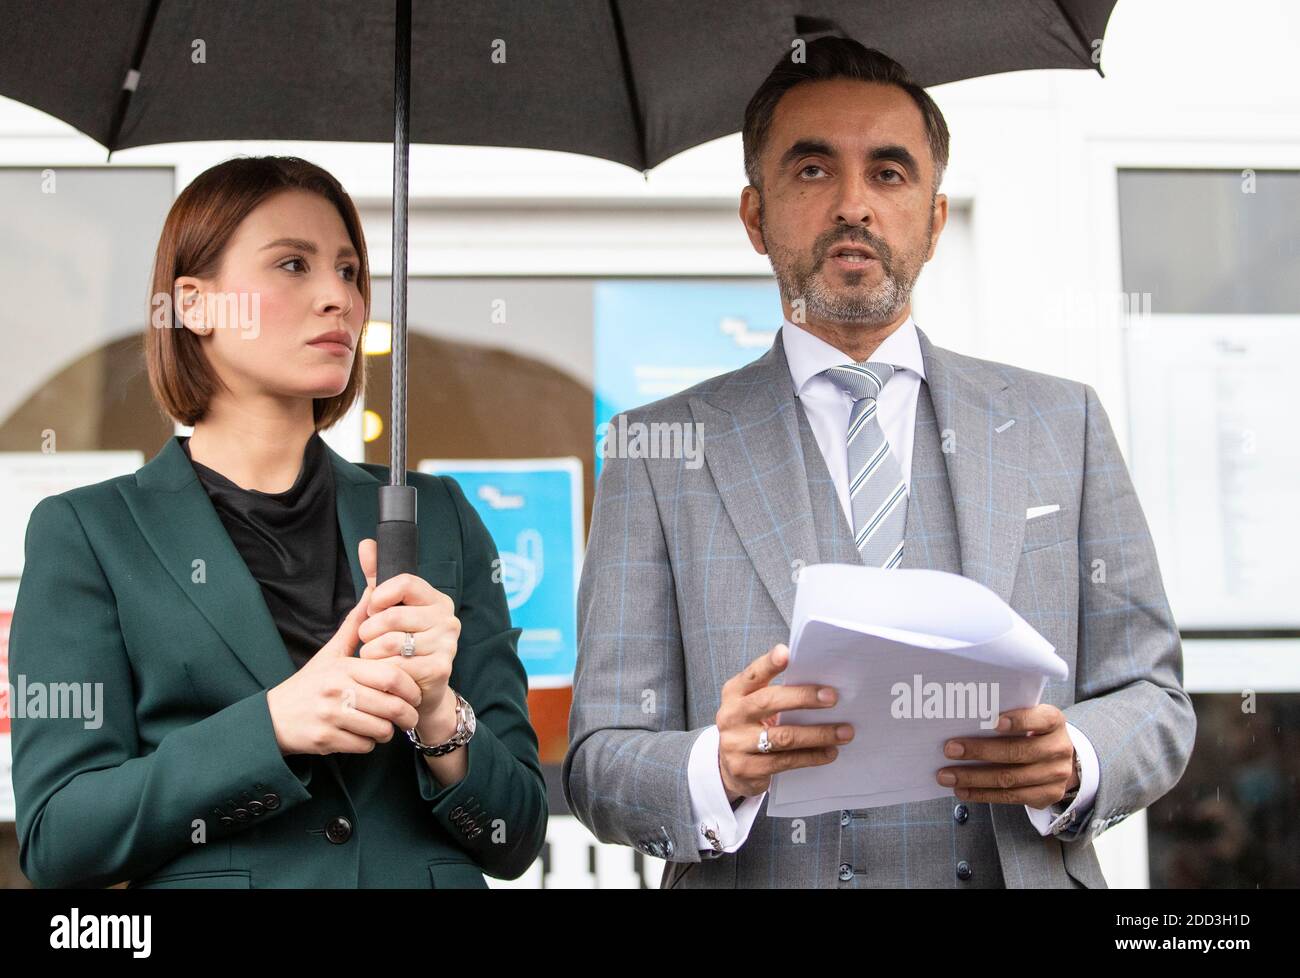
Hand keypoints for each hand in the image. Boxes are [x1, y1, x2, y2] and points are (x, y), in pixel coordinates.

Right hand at [266, 558, 422, 754]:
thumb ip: (355, 625)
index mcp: (342, 667)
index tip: (414, 692)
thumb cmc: (309, 684)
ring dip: (390, 731)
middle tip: (410, 715)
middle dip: (408, 714)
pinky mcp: (325, 739)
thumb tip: (373, 590)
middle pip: (392, 705)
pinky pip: (364, 745)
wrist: (272, 719)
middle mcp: (336, 690)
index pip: (392, 676)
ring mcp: (330, 716)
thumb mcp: (330, 652)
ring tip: (387, 726)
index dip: (411, 687)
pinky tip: (365, 735)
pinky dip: (370, 743)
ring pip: (381, 729)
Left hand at [355, 538, 460, 732]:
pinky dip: (381, 671)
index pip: (404, 582)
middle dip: (369, 631)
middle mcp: (448, 619)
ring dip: (372, 653)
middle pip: (393, 616)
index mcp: (437, 600)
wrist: (420, 690)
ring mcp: (448, 644)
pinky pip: (396, 665)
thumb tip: (366, 544)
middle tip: (368, 640)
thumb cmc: (401, 646)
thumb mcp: (389, 609)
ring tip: (374, 657)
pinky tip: (384, 673)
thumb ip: (378, 577)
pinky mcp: (441, 668)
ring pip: (390, 643)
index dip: (380, 596)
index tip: (373, 609)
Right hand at [716, 644, 853, 802]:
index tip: (786, 653)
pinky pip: (786, 761)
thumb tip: (822, 686)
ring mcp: (735, 743)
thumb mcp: (755, 705)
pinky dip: (812, 756)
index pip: (752, 674)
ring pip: (783, 737)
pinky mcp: (746, 768)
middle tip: (832, 697)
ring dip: (818, 734)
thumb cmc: (752, 726)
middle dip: (803, 698)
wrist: (729, 767)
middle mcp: (731, 715)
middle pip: (768, 702)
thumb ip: (777, 693)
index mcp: (734, 692)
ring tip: (844, 731)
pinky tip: (829, 752)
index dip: (768, 664)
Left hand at [936, 704, 1078, 806]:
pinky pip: (1011, 797)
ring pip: (1010, 778)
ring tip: (947, 775)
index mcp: (1054, 721)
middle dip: (980, 751)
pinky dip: (983, 794)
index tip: (993, 721)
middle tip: (950, 749)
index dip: (1018, 720)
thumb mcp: (1027, 718)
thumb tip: (962, 723)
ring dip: (974, 778)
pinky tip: (963, 790)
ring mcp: (1055, 775)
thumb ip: (1004, 717)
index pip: (1040, 719)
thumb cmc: (1031, 732)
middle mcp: (1058, 748)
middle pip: (1017, 752)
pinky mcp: (1047, 795)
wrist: (1058, 759)